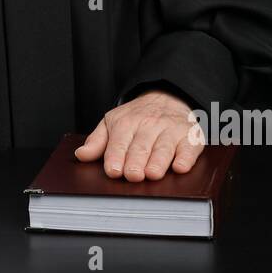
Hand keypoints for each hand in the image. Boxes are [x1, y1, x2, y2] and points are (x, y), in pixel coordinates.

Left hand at [74, 89, 203, 181]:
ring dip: (158, 161)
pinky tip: (180, 167)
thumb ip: (97, 141)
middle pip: (141, 146)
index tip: (113, 171)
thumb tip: (81, 155)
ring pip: (164, 148)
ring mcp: (171, 131)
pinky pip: (189, 148)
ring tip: (152, 174)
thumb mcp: (113, 122)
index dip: (116, 157)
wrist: (168, 97)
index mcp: (126, 123)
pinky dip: (186, 157)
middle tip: (132, 175)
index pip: (119, 142)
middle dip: (136, 161)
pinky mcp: (190, 137)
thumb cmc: (138, 117)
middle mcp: (149, 126)